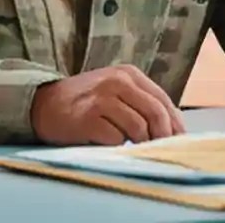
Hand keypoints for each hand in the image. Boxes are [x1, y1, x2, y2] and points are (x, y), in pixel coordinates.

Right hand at [30, 64, 186, 144]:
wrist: (44, 104)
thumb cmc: (86, 102)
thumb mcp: (116, 91)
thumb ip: (141, 104)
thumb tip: (173, 129)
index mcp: (128, 74)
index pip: (162, 100)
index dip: (174, 124)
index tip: (179, 141)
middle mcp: (117, 82)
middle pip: (155, 114)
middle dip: (162, 136)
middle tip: (161, 150)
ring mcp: (101, 98)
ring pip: (138, 128)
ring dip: (137, 142)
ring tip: (127, 144)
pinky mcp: (88, 118)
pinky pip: (115, 139)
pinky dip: (116, 146)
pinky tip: (106, 142)